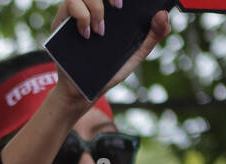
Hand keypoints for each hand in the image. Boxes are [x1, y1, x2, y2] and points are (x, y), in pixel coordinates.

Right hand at [49, 0, 170, 103]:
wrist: (83, 92)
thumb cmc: (108, 72)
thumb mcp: (134, 55)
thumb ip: (152, 36)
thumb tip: (163, 13)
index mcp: (112, 9)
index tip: (126, 0)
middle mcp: (93, 7)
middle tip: (119, 6)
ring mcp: (77, 13)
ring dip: (95, 7)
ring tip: (100, 30)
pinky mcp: (61, 22)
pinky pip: (70, 4)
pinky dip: (81, 15)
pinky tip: (87, 34)